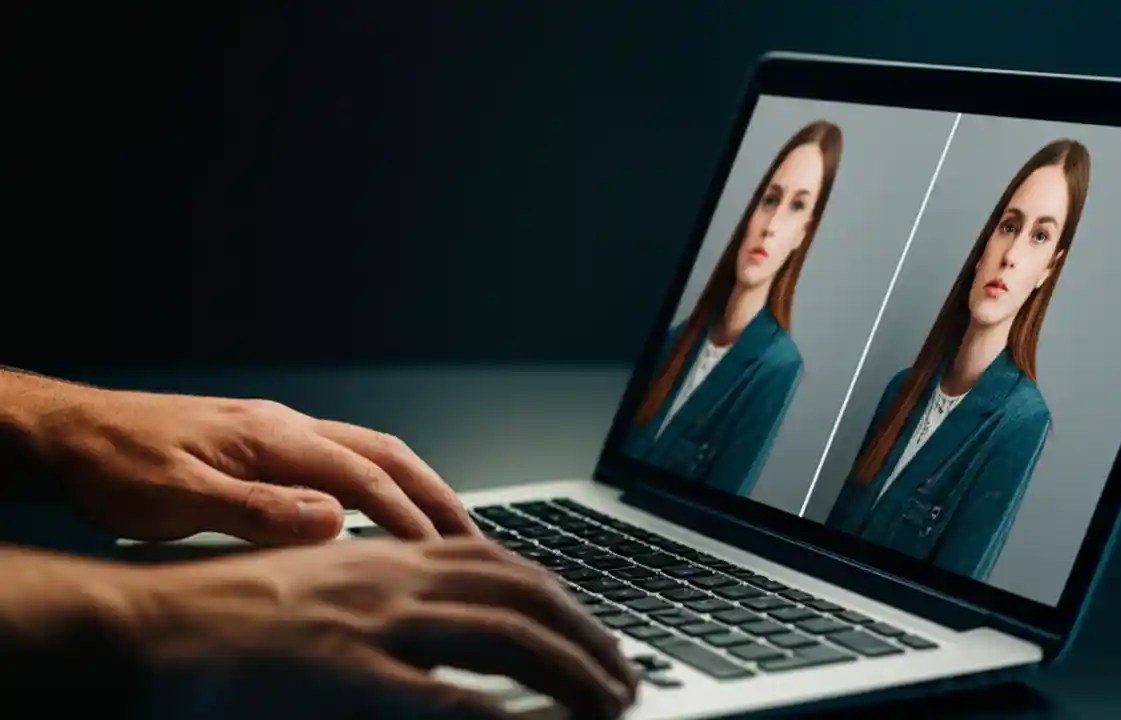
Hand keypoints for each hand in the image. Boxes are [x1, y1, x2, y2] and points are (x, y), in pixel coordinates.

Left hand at [28, 381, 478, 543]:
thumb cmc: (114, 464)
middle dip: (435, 495)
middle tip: (474, 537)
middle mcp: (286, 427)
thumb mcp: (177, 497)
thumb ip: (258, 510)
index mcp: (273, 437)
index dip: (409, 515)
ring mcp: (277, 432)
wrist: (71, 432)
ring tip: (445, 526)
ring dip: (414, 487)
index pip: (363, 476)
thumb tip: (333, 521)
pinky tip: (380, 512)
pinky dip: (380, 485)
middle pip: (385, 454)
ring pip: (369, 452)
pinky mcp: (264, 445)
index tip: (443, 552)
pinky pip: (342, 460)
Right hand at [121, 537, 639, 717]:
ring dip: (571, 669)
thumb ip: (392, 605)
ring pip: (504, 635)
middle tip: (622, 672)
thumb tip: (450, 632)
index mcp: (386, 558)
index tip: (590, 624)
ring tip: (609, 701)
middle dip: (586, 634)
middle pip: (521, 593)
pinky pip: (447, 700)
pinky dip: (501, 716)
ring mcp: (374, 628)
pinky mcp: (348, 680)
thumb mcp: (324, 591)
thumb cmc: (227, 614)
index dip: (559, 593)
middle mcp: (393, 580)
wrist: (146, 628)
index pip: (500, 561)